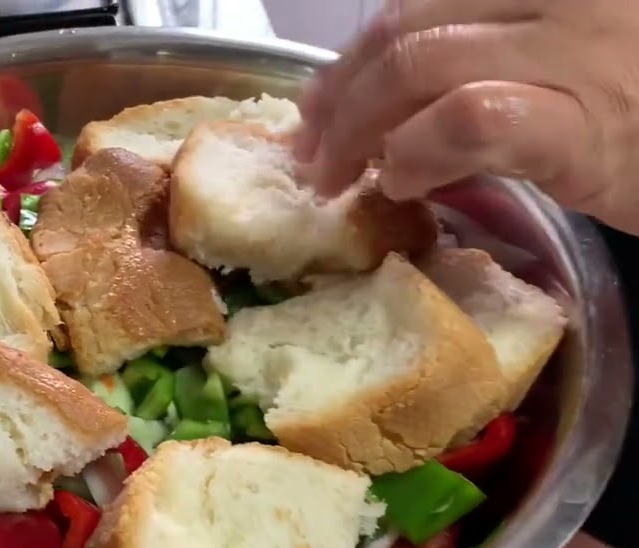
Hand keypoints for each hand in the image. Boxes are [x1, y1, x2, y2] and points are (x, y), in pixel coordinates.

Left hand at [293, 0, 638, 234]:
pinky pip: (467, 120)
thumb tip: (393, 111)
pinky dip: (414, 152)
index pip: (419, 3)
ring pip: (419, 63)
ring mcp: (575, 50)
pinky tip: (400, 182)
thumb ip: (495, 63)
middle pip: (405, 28)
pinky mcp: (585, 120)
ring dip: (354, 127)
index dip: (353, 55)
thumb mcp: (573, 64)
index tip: (321, 101)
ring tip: (336, 174)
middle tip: (310, 148)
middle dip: (337, 93)